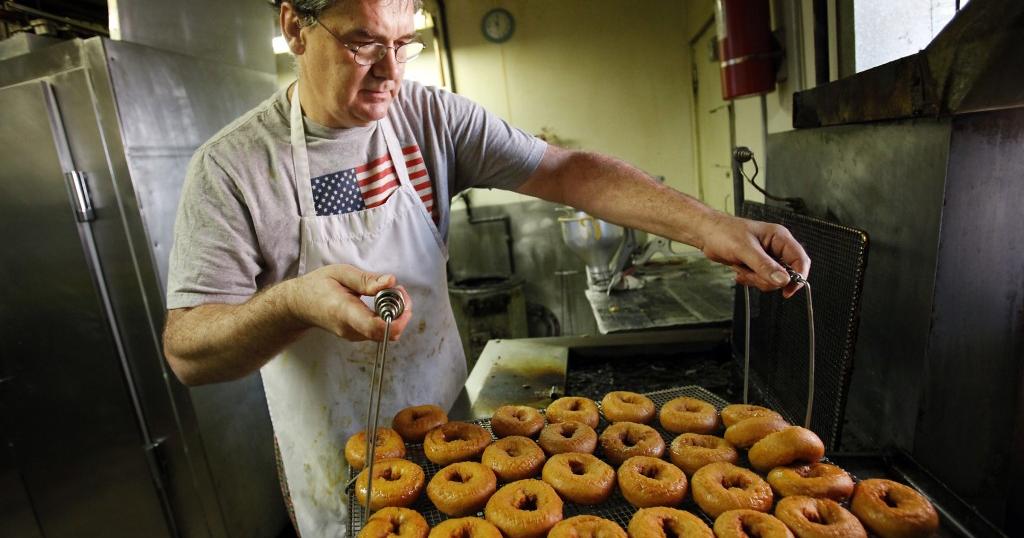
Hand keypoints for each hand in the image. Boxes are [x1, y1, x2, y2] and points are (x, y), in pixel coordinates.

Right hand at [284, 264, 412, 340]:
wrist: (299, 304)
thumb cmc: (318, 286)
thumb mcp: (340, 273)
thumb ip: (367, 280)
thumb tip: (391, 282)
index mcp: (344, 311)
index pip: (373, 327)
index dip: (396, 320)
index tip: (405, 304)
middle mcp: (349, 328)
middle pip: (385, 332)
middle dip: (401, 313)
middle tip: (400, 291)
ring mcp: (352, 335)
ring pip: (385, 333)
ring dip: (396, 315)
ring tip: (390, 293)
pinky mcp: (356, 336)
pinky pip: (379, 332)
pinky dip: (388, 318)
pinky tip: (383, 302)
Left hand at [699, 212, 810, 297]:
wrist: (707, 235)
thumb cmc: (724, 232)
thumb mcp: (744, 249)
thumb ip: (764, 265)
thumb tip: (782, 280)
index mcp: (779, 237)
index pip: (800, 259)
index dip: (799, 276)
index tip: (788, 290)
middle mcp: (776, 247)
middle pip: (787, 274)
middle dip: (768, 279)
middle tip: (752, 273)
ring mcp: (767, 257)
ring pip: (773, 280)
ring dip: (756, 279)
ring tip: (743, 268)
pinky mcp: (758, 265)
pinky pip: (761, 280)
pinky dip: (750, 279)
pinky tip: (739, 270)